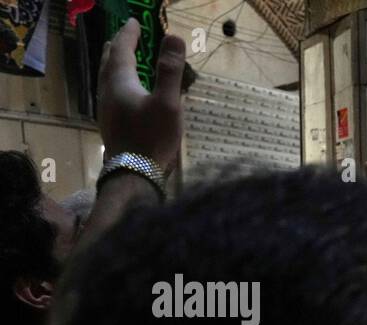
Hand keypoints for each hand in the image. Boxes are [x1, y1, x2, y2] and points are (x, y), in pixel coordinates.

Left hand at [97, 20, 185, 170]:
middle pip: (108, 62)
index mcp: (120, 82)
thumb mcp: (168, 104)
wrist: (134, 175)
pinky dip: (117, 82)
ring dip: (114, 64)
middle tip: (123, 36)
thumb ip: (170, 70)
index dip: (128, 34)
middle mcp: (108, 91)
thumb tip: (174, 36)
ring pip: (106, 78)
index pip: (121, 49)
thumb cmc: (152, 139)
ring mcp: (106, 109)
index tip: (134, 21)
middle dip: (116, 46)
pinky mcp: (110, 123)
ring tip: (121, 59)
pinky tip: (125, 93)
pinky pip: (110, 92)